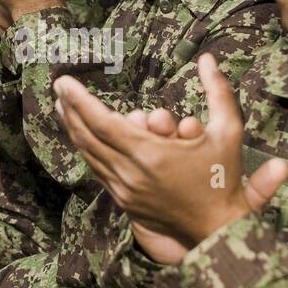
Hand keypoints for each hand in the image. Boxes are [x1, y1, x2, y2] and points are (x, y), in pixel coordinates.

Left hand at [54, 53, 287, 263]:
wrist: (217, 229)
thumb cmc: (223, 179)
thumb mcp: (228, 131)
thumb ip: (218, 91)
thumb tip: (208, 58)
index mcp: (150, 154)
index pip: (102, 122)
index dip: (79, 100)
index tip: (64, 81)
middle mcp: (130, 173)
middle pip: (88, 137)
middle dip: (70, 109)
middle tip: (58, 87)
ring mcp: (124, 190)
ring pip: (88, 155)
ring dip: (73, 129)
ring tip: (63, 108)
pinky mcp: (124, 201)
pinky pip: (97, 170)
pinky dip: (86, 150)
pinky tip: (80, 136)